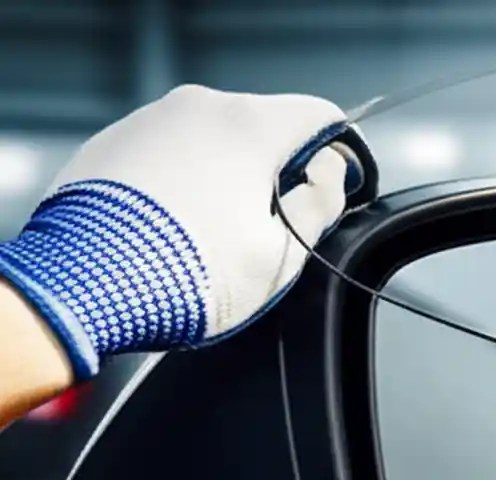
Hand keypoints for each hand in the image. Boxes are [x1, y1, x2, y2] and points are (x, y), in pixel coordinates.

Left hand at [0, 84, 351, 379]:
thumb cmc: (194, 276)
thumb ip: (321, 203)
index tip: (334, 189)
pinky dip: (182, 179)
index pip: (321, 116)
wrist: (84, 288)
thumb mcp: (282, 255)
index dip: (340, 154)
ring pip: (213, 138)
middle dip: (279, 167)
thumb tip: (329, 171)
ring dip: (228, 174)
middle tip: (271, 225)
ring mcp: (149, 120)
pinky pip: (167, 152)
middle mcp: (200, 106)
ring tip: (213, 233)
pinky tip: (173, 226)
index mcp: (251, 126)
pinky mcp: (111, 142)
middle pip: (265, 125)